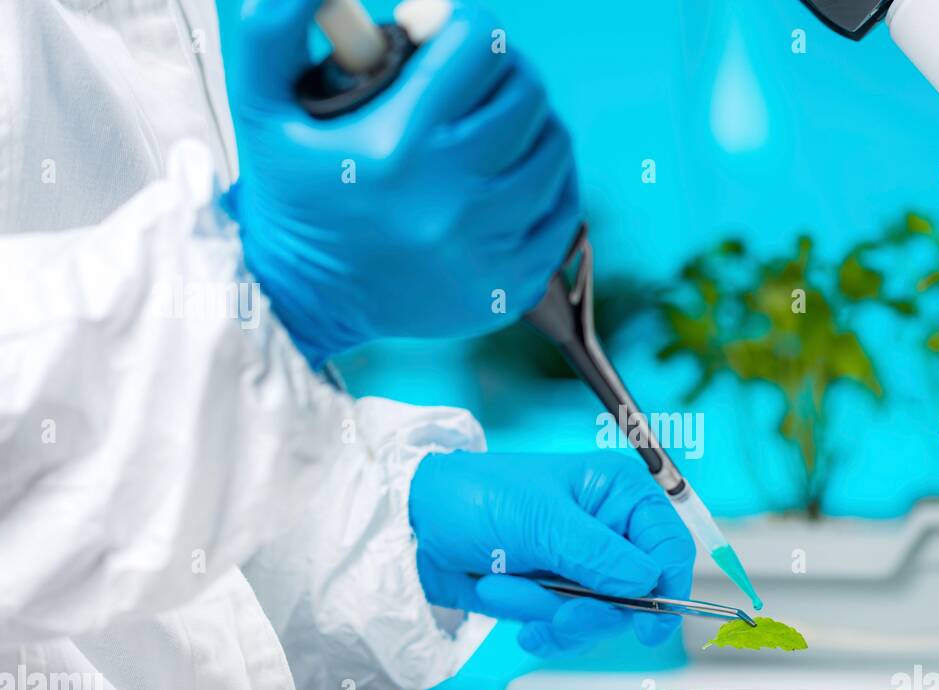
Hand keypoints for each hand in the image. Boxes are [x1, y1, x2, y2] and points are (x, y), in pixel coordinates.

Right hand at [224, 0, 579, 366]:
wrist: (307, 298)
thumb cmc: (291, 192)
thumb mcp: (261, 103)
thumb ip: (275, 23)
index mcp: (398, 147)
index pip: (481, 43)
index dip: (461, 21)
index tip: (438, 31)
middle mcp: (452, 199)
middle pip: (527, 92)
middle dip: (500, 70)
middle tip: (465, 79)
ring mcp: (490, 246)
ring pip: (554, 147)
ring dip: (528, 124)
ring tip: (485, 128)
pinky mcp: (512, 282)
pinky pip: (563, 208)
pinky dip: (544, 183)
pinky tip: (505, 177)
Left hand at [409, 451, 695, 656]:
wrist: (414, 525)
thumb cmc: (477, 497)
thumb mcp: (540, 520)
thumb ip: (596, 554)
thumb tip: (645, 583)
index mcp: (620, 494)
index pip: (670, 546)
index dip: (667, 586)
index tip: (648, 624)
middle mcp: (610, 530)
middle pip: (639, 593)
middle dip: (592, 608)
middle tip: (558, 613)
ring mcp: (583, 565)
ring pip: (603, 618)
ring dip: (550, 613)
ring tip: (503, 588)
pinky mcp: (556, 594)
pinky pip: (569, 629)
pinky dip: (539, 627)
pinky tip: (508, 608)